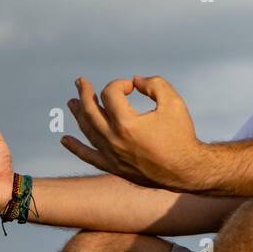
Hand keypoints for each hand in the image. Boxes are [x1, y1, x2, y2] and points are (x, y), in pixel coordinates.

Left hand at [62, 76, 203, 190]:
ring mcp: (112, 155)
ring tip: (72, 102)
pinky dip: (76, 148)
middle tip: (80, 82)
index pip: (111, 94)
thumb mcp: (173, 102)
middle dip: (85, 93)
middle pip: (91, 110)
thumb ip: (154, 83)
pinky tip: (65, 140)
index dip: (120, 84)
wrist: (187, 171)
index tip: (134, 87)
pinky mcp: (114, 167)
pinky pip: (89, 156)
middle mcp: (114, 140)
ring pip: (87, 131)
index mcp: (127, 123)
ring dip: (78, 114)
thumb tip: (135, 81)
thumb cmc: (181, 135)